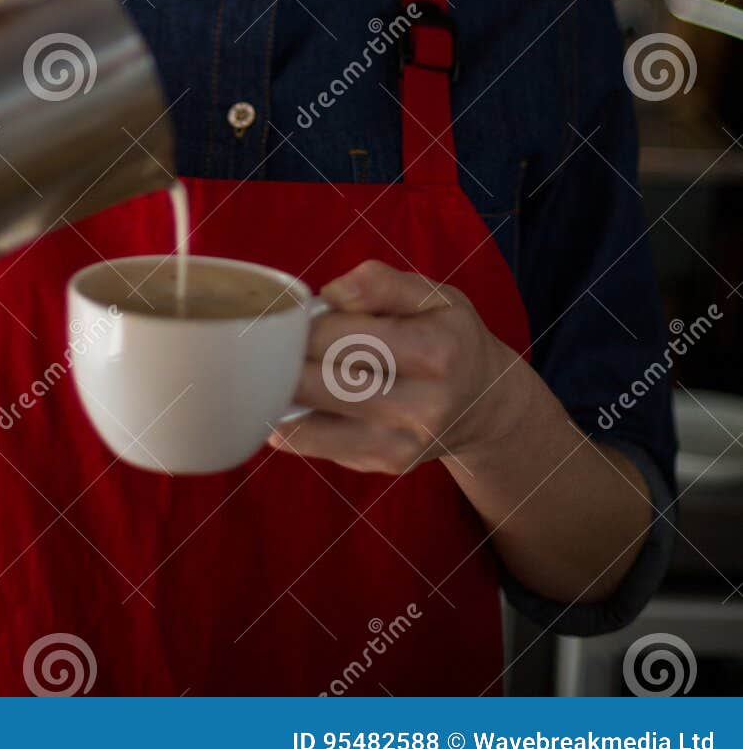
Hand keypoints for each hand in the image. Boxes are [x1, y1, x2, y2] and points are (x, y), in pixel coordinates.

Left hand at [268, 258, 527, 474]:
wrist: (485, 404)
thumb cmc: (449, 337)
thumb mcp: (434, 295)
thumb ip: (383, 283)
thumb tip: (331, 292)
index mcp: (436, 351)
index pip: (349, 337)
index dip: (308, 326)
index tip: (290, 316)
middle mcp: (424, 405)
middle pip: (329, 382)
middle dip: (288, 362)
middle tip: (266, 345)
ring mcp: (404, 443)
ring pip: (317, 424)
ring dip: (281, 398)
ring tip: (264, 374)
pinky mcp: (387, 464)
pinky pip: (322, 448)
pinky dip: (292, 427)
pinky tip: (281, 405)